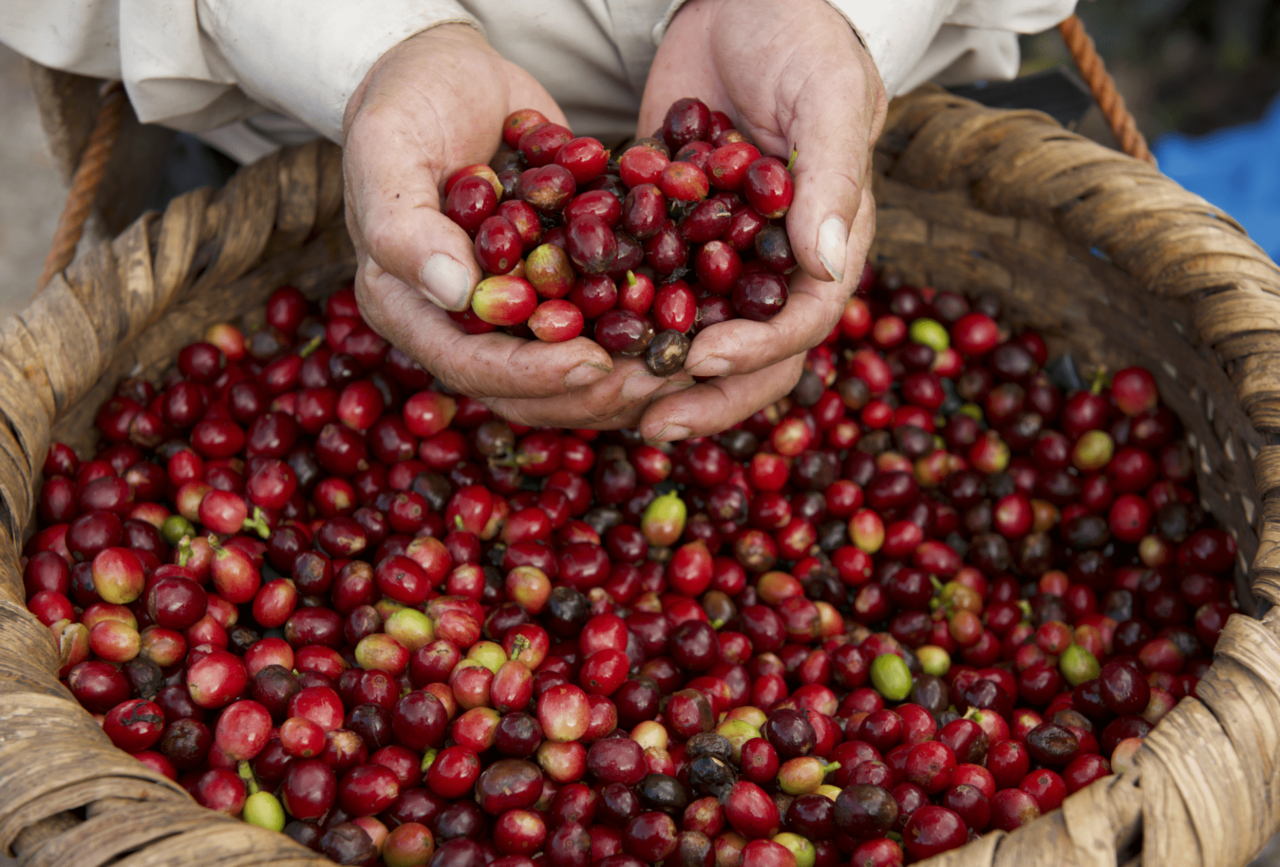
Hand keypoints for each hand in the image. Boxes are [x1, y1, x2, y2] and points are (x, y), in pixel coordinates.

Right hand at [344, 26, 679, 425]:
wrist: (453, 71)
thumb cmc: (407, 100)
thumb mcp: (386, 148)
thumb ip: (403, 225)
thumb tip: (455, 292)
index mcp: (406, 305)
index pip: (469, 365)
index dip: (532, 375)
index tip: (593, 364)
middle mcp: (460, 323)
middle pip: (526, 390)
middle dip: (594, 391)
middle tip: (659, 375)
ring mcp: (513, 310)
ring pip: (571, 373)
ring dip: (627, 376)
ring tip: (685, 360)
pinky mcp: (558, 287)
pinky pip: (601, 325)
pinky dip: (645, 330)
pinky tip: (695, 323)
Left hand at [634, 0, 886, 440]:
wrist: (742, 2)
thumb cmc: (801, 39)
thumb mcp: (826, 96)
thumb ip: (831, 178)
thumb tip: (828, 266)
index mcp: (827, 246)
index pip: (803, 323)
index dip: (757, 353)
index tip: (702, 361)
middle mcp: (774, 268)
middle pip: (751, 357)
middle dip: (704, 397)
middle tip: (650, 422)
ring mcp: (720, 260)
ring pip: (695, 341)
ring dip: (655, 380)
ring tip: (603, 404)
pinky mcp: (670, 240)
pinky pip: (647, 294)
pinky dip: (615, 323)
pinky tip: (571, 344)